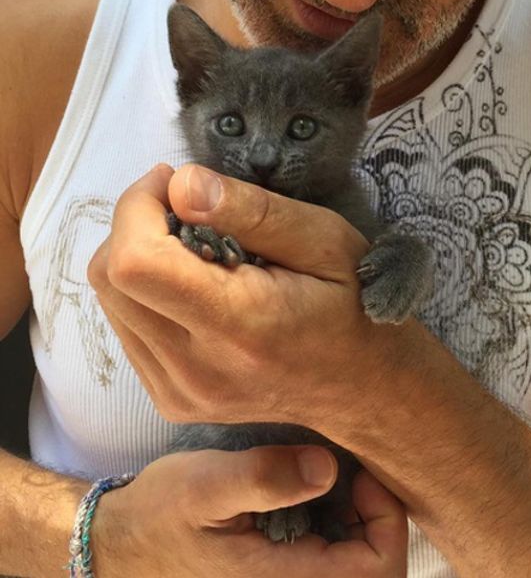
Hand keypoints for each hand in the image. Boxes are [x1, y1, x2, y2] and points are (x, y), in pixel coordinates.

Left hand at [87, 164, 441, 429]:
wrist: (366, 387)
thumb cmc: (355, 305)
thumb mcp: (326, 240)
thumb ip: (254, 211)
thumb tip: (182, 185)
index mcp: (241, 325)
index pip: (135, 262)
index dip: (138, 208)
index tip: (174, 185)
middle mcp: (199, 368)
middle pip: (110, 277)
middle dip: (136, 226)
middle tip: (188, 208)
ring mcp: (180, 391)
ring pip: (111, 301)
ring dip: (138, 258)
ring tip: (197, 249)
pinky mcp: (171, 399)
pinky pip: (127, 329)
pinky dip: (147, 294)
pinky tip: (196, 288)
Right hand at [91, 445, 406, 576]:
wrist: (119, 544)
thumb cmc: (160, 515)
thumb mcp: (204, 486)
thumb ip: (264, 478)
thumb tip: (328, 467)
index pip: (378, 567)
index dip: (387, 519)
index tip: (362, 474)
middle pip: (377, 566)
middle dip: (378, 515)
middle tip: (353, 468)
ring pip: (360, 559)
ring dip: (360, 516)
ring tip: (337, 473)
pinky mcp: (288, 572)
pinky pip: (336, 554)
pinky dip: (341, 521)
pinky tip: (319, 488)